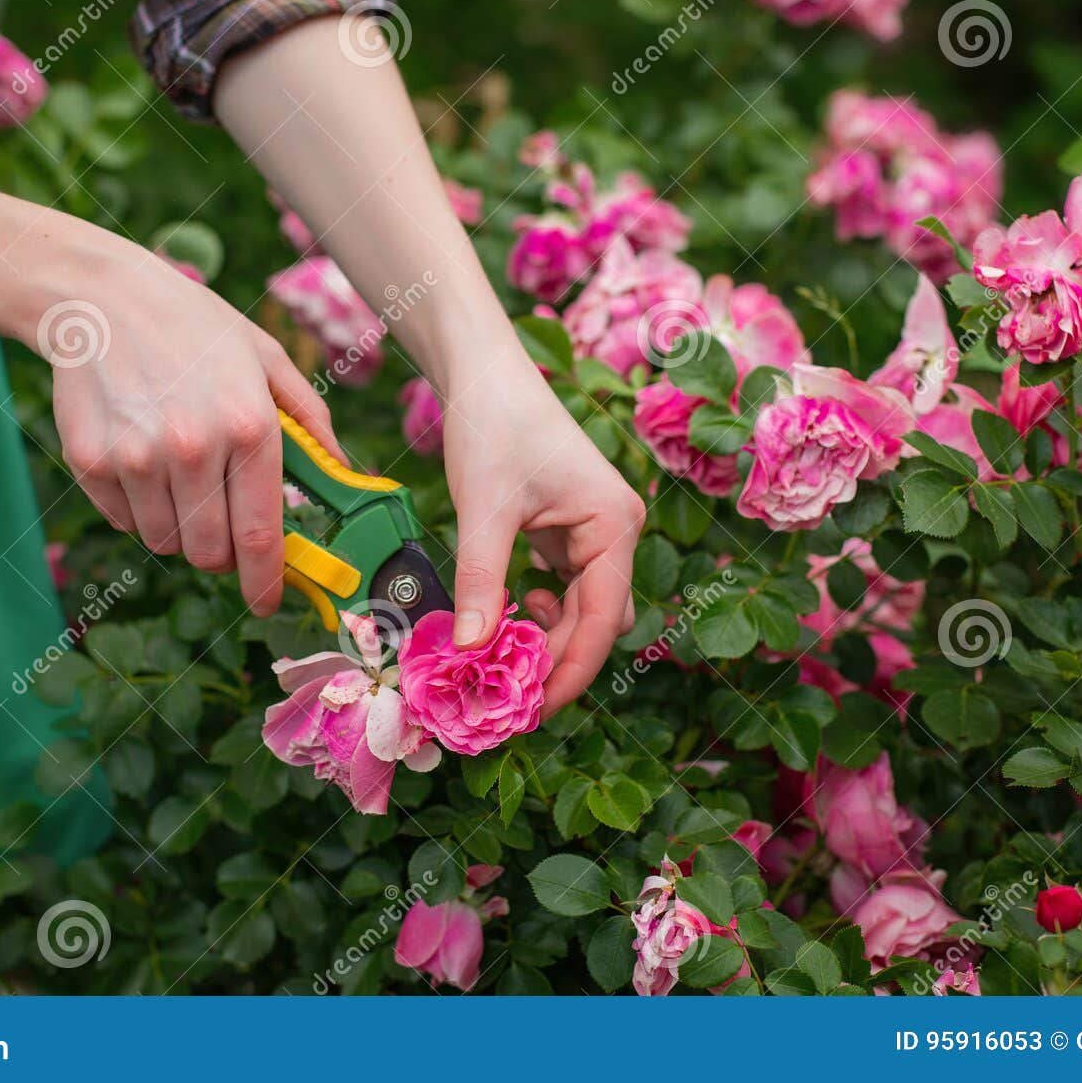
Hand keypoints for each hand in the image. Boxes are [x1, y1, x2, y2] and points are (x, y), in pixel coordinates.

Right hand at [41, 239, 339, 614]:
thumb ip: (309, 419)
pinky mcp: (91, 462)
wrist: (102, 299)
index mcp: (248, 426)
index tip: (269, 602)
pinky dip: (137, 508)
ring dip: (178, 527)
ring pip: (165, 542)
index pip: (260, 534)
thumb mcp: (266, 359)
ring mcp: (137, 458)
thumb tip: (343, 472)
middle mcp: (193, 448)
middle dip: (220, 553)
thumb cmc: (195, 329)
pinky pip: (124, 521)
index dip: (266, 581)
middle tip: (221, 523)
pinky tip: (141, 458)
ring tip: (179, 476)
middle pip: (210, 553)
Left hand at [441, 350, 644, 713]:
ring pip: (580, 610)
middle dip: (554, 660)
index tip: (531, 711)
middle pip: (596, 622)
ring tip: (498, 657)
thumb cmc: (492, 426)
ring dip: (544, 638)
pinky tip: (504, 612)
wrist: (484, 371)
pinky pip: (563, 588)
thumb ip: (479, 582)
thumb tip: (467, 650)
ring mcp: (594, 533)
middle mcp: (615, 532)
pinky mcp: (569, 530)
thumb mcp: (482, 510)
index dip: (569, 672)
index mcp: (613, 526)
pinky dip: (535, 611)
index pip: (602, 621)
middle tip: (502, 696)